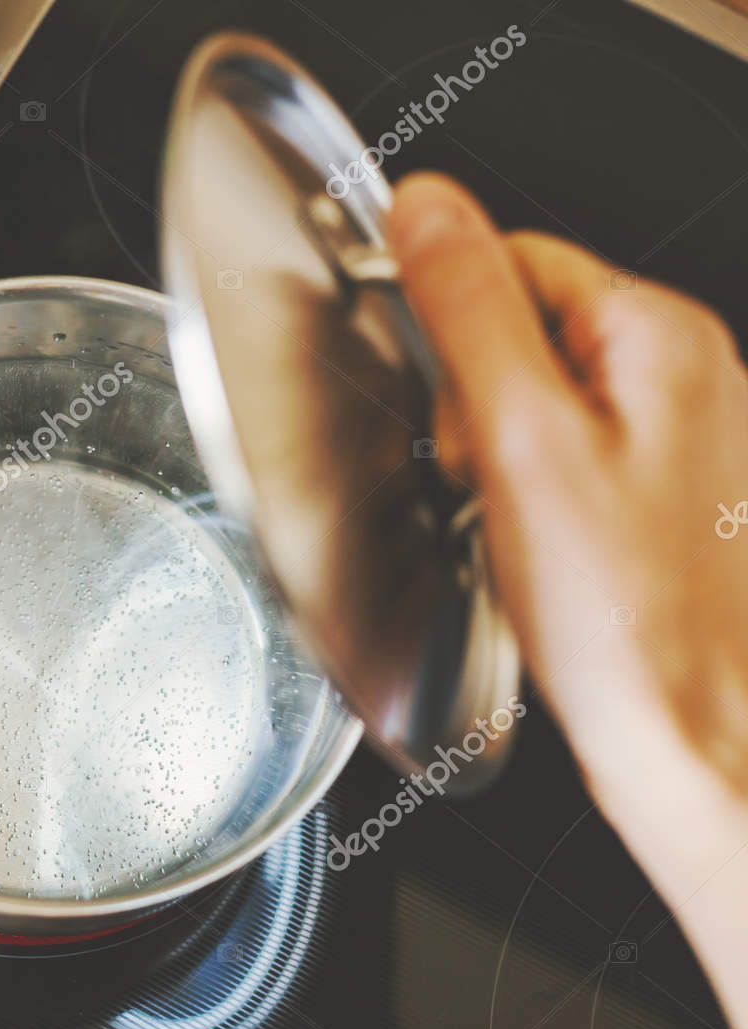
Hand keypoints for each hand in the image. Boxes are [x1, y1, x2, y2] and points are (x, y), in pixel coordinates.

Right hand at [388, 173, 747, 1028]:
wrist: (690, 738)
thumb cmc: (625, 616)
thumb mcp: (521, 442)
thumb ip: (470, 310)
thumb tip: (425, 205)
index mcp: (660, 337)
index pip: (513, 259)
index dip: (452, 329)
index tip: (446, 407)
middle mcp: (687, 373)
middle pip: (523, 330)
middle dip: (473, 401)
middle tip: (482, 479)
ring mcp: (679, 436)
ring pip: (537, 400)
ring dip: (496, 454)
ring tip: (514, 525)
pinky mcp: (661, 493)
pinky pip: (562, 457)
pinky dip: (528, 494)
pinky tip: (538, 548)